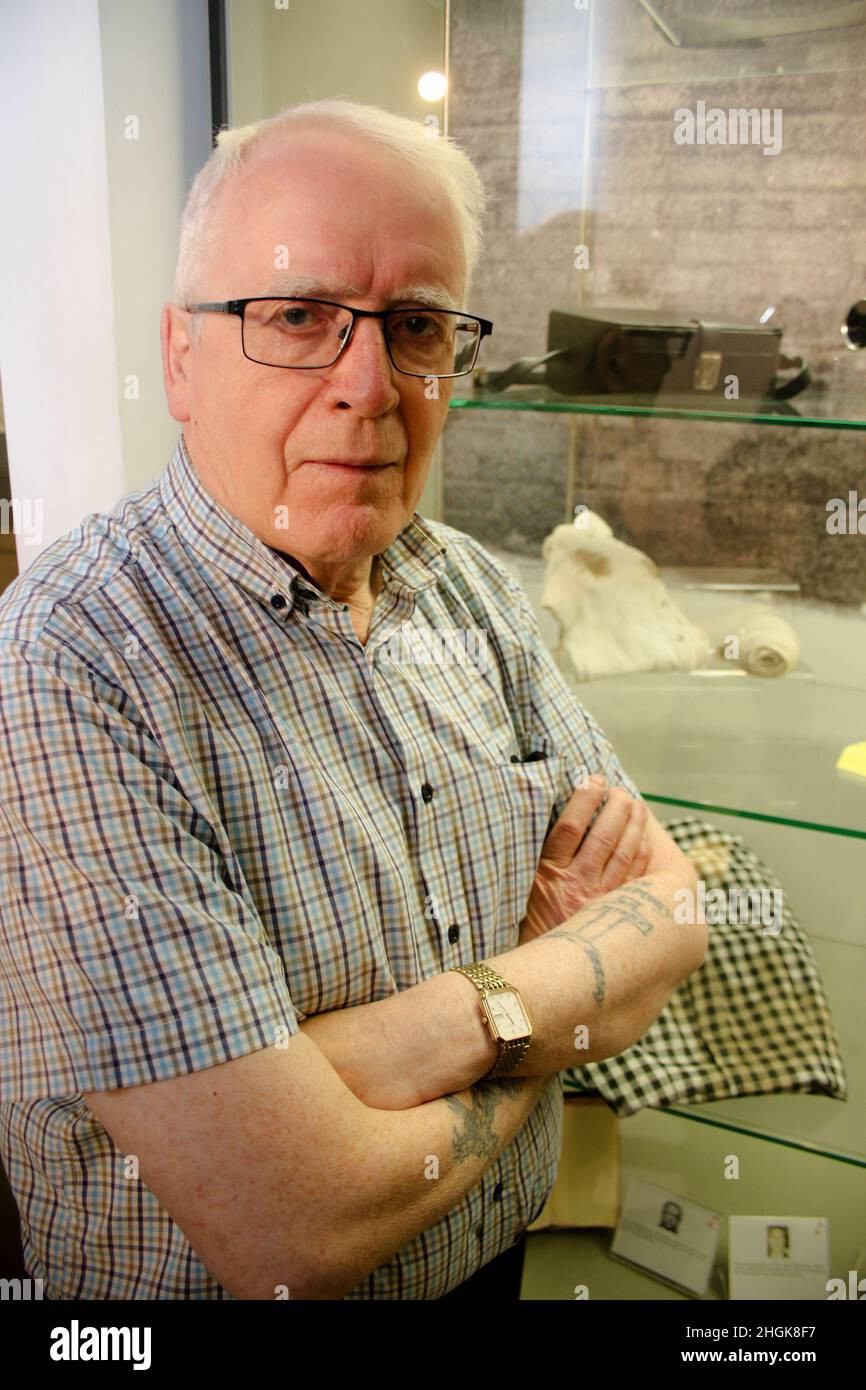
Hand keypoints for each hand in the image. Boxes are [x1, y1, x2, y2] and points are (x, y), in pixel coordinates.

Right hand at [518, 779, 650, 944]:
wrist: (540, 976)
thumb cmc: (525, 930)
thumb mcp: (520, 892)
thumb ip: (535, 862)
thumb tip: (554, 823)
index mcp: (548, 876)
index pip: (571, 827)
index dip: (584, 799)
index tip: (592, 779)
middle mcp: (577, 886)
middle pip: (603, 836)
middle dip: (615, 807)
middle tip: (620, 790)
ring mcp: (600, 901)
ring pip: (623, 854)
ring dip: (633, 825)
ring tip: (636, 805)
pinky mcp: (615, 916)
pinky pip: (635, 879)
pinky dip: (641, 855)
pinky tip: (644, 838)